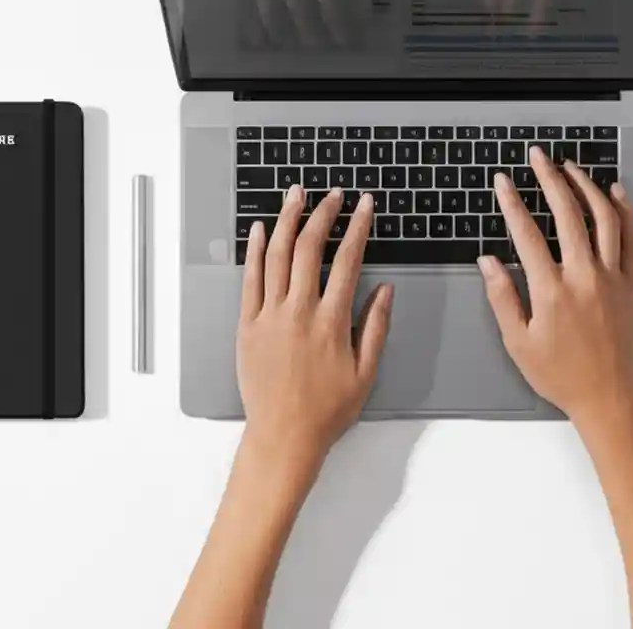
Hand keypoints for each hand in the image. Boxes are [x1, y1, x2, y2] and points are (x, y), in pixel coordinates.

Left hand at [237, 186, 393, 463]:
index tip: (365, 206)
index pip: (349, 260)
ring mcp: (269, 316)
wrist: (284, 435)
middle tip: (333, 195)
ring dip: (288, 220)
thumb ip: (376, 327)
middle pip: (310, 248)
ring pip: (278, 255)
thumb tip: (385, 290)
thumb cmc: (327, 410)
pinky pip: (250, 279)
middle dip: (323, 214)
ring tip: (296, 196)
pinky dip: (256, 251)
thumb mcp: (366, 372)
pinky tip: (261, 230)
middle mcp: (299, 312)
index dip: (358, 227)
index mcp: (332, 321)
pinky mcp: (248, 325)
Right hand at [477, 147, 632, 424]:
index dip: (512, 203)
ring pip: (603, 218)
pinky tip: (614, 192)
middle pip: (567, 214)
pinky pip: (631, 238)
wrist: (610, 396)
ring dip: (586, 186)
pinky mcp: (631, 283)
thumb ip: (502, 297)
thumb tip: (488, 261)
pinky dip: (625, 211)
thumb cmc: (561, 375)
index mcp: (551, 291)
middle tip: (537, 157)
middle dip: (549, 179)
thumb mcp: (518, 343)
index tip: (503, 182)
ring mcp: (612, 277)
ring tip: (569, 167)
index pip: (527, 234)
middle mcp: (584, 277)